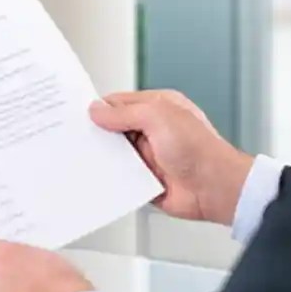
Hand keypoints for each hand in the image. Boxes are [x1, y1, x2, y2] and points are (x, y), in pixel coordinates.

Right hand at [90, 90, 253, 224]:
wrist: (214, 188)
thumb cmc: (198, 149)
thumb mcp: (157, 117)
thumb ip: (125, 113)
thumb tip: (98, 110)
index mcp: (157, 107)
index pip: (119, 103)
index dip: (100, 108)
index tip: (79, 114)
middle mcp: (153, 130)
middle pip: (114, 129)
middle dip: (98, 133)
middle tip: (76, 136)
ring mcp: (149, 155)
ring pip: (115, 154)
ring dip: (105, 157)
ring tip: (82, 157)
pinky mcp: (146, 179)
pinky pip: (121, 177)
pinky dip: (112, 178)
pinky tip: (100, 177)